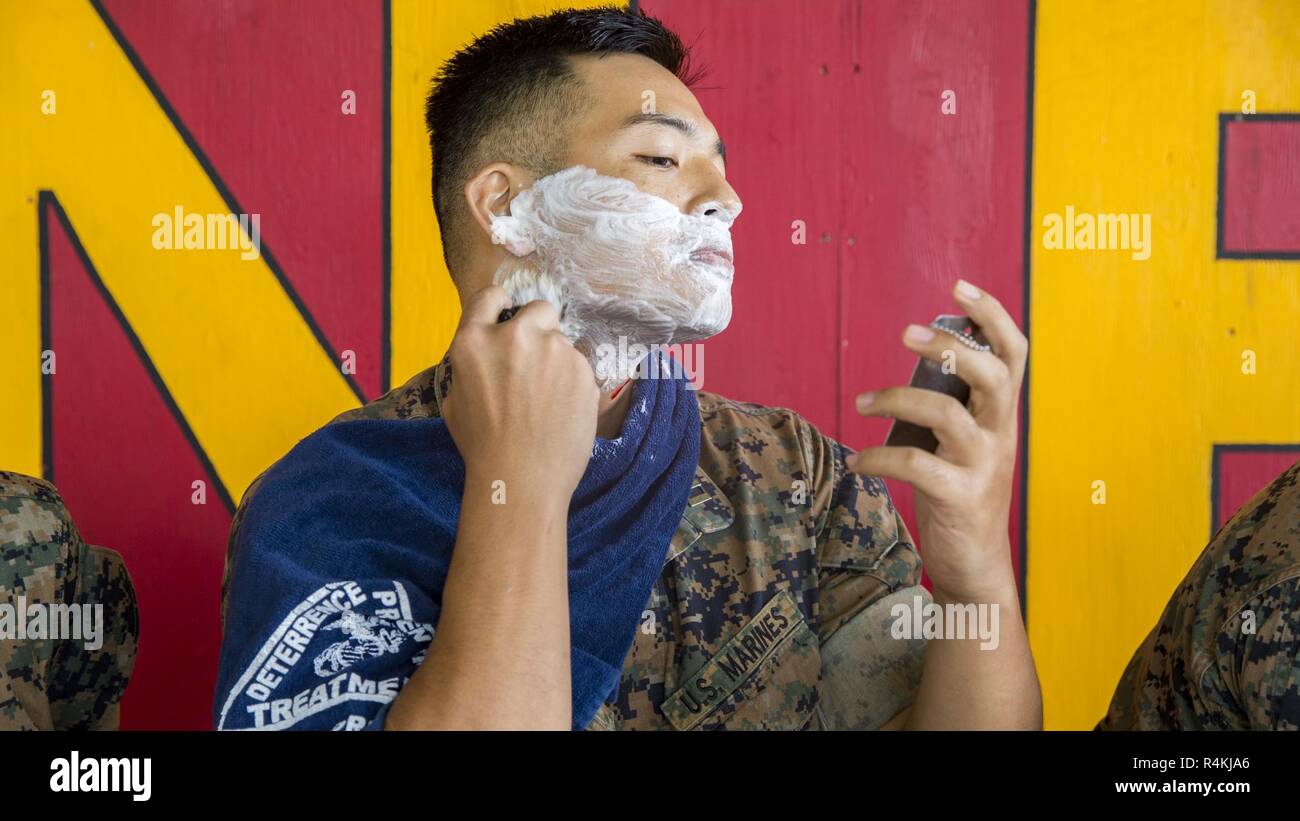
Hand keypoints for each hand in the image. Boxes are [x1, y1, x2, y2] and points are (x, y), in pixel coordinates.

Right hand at [441, 285, 598, 498]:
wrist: (522, 478)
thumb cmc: (482, 446)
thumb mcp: (455, 400)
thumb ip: (472, 365)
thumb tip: (486, 356)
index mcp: (474, 341)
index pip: (490, 297)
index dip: (501, 305)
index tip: (508, 316)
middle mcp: (516, 336)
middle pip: (539, 309)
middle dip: (539, 327)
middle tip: (535, 360)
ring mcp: (555, 351)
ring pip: (563, 342)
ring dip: (557, 361)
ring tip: (547, 401)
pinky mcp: (584, 370)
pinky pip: (580, 366)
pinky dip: (574, 382)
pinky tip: (562, 411)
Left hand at [847, 279, 1026, 601]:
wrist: (977, 566)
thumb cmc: (960, 494)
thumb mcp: (964, 444)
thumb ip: (952, 405)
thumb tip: (919, 360)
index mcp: (1001, 415)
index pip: (1013, 353)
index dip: (991, 315)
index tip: (959, 285)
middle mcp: (1001, 434)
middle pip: (992, 374)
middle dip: (949, 345)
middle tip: (905, 331)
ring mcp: (983, 466)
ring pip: (948, 415)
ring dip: (898, 398)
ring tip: (862, 402)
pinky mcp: (959, 497)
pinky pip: (916, 464)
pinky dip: (879, 457)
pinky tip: (857, 461)